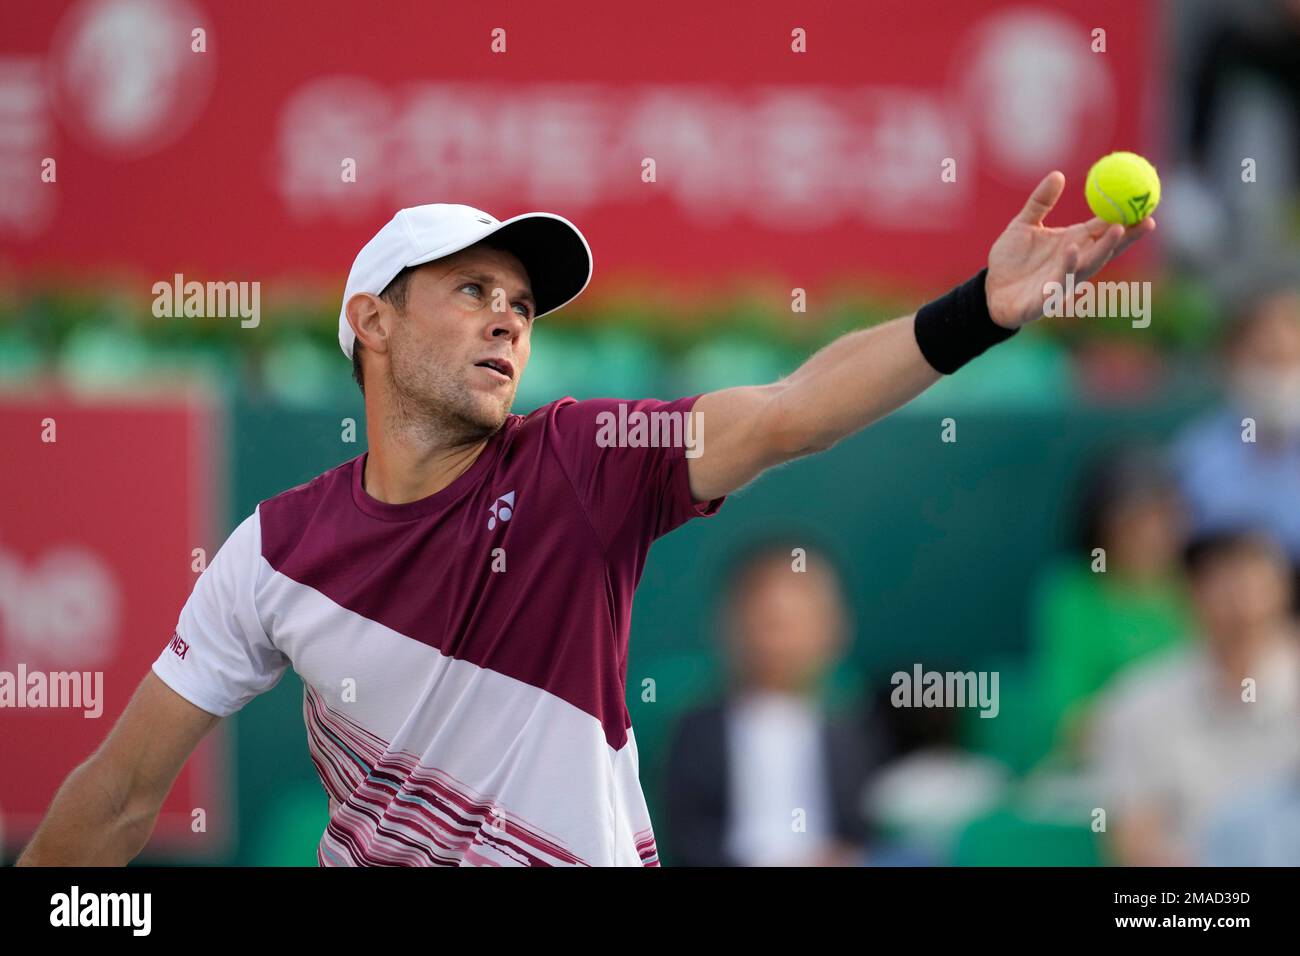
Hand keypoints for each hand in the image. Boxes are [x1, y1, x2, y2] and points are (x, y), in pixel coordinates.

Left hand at [985, 170, 1155, 328]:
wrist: (988, 292)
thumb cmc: (1011, 260)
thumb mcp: (1023, 225)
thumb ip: (1040, 202)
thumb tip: (1057, 174)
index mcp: (1073, 244)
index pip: (1105, 230)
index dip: (1127, 219)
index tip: (1146, 204)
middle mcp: (1074, 263)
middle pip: (1106, 249)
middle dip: (1127, 235)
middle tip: (1146, 219)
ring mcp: (1061, 282)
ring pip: (1087, 265)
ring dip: (1104, 248)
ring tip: (1118, 230)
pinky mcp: (1042, 301)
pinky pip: (1056, 284)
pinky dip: (1066, 269)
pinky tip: (1072, 251)